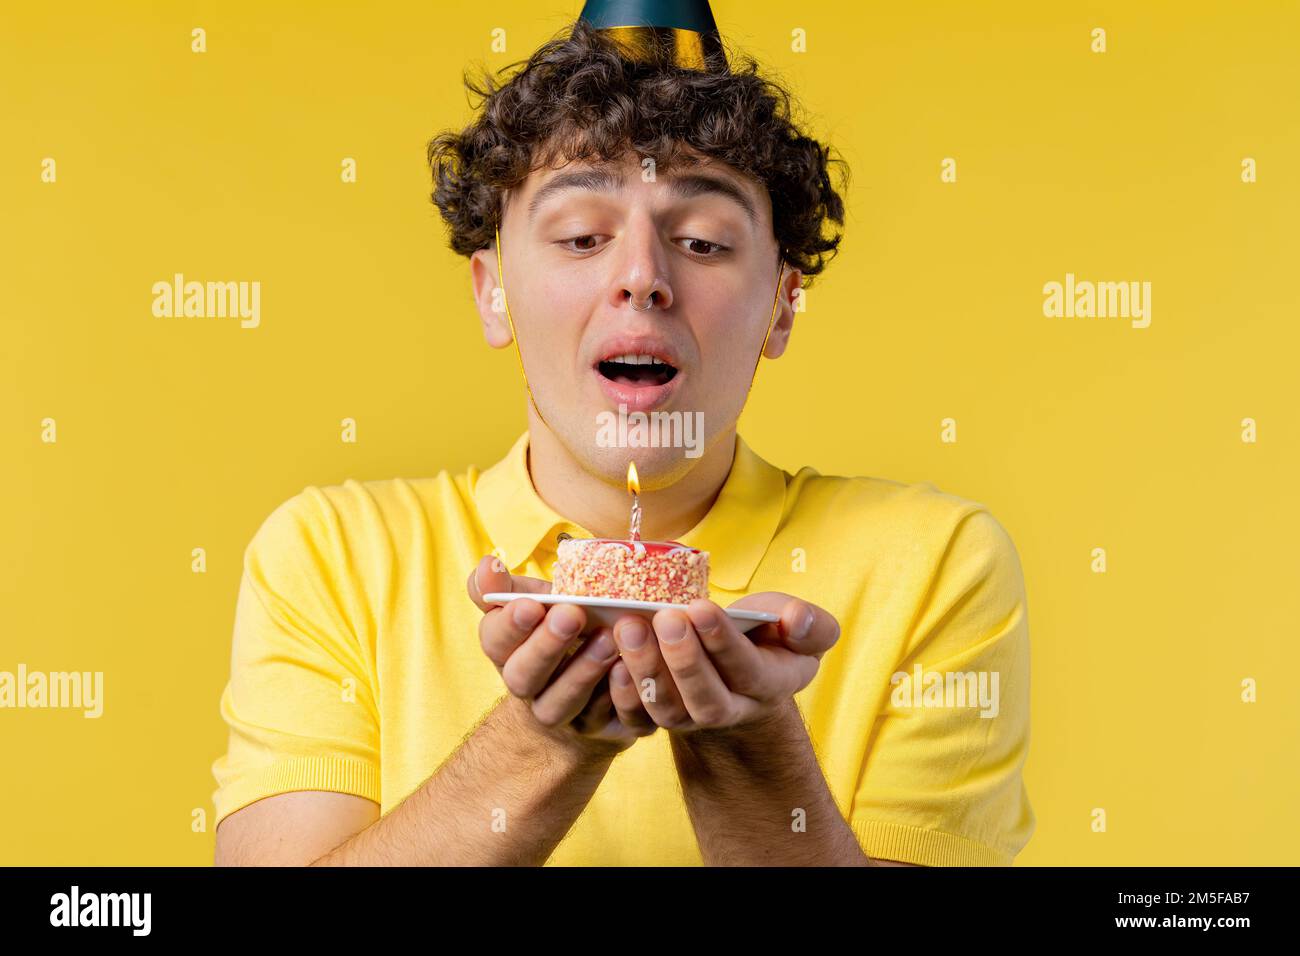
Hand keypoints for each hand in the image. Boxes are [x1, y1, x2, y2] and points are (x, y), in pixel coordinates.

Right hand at [467, 555, 657, 750]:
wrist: (598, 690)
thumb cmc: (565, 632)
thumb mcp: (537, 603)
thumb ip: (509, 586)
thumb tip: (488, 563)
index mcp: (509, 652)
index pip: (494, 642)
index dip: (510, 626)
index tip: (530, 604)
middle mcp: (529, 690)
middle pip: (522, 677)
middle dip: (545, 646)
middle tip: (571, 614)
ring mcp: (564, 716)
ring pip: (560, 704)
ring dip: (582, 672)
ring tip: (607, 639)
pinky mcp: (605, 729)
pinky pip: (608, 721)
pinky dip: (618, 696)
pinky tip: (628, 669)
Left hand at [610, 593, 839, 733]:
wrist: (739, 674)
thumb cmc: (769, 640)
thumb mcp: (802, 631)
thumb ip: (810, 626)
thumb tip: (797, 619)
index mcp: (769, 686)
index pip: (746, 670)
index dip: (722, 642)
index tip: (699, 608)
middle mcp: (730, 710)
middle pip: (706, 699)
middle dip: (684, 659)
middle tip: (664, 618)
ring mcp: (691, 719)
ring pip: (667, 710)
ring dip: (646, 669)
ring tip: (629, 627)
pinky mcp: (659, 717)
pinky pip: (637, 716)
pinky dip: (620, 691)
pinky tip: (609, 655)